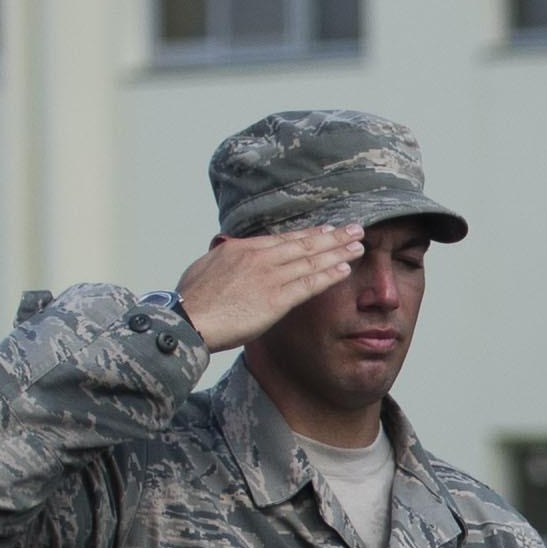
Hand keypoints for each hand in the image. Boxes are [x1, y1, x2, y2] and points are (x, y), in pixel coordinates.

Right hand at [176, 224, 363, 352]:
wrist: (188, 319)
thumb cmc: (191, 300)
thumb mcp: (204, 268)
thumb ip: (223, 259)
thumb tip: (226, 254)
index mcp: (240, 249)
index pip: (282, 239)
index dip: (308, 234)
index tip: (325, 229)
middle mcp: (258, 257)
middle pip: (302, 244)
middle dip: (331, 236)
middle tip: (354, 229)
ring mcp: (269, 277)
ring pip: (311, 261)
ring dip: (337, 252)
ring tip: (358, 245)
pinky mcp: (276, 299)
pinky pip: (309, 284)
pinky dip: (329, 275)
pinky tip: (345, 269)